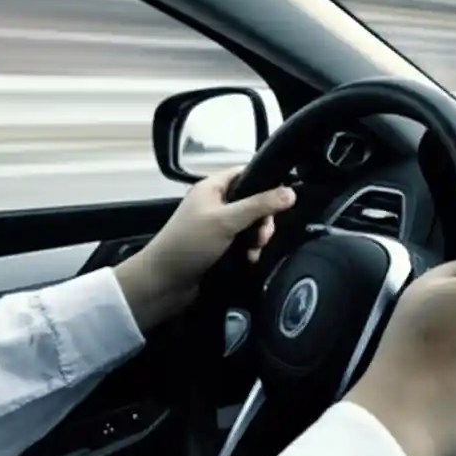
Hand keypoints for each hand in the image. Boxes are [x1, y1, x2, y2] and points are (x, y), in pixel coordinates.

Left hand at [115, 167, 295, 330]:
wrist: (163, 282)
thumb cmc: (190, 243)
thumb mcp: (227, 220)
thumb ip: (260, 205)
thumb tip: (292, 192)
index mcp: (212, 187)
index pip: (246, 173)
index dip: (266, 182)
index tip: (283, 198)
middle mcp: (216, 203)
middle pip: (254, 201)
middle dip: (264, 219)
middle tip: (262, 236)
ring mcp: (217, 225)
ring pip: (251, 224)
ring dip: (258, 237)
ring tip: (254, 251)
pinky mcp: (220, 246)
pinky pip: (244, 241)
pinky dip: (250, 249)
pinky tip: (250, 259)